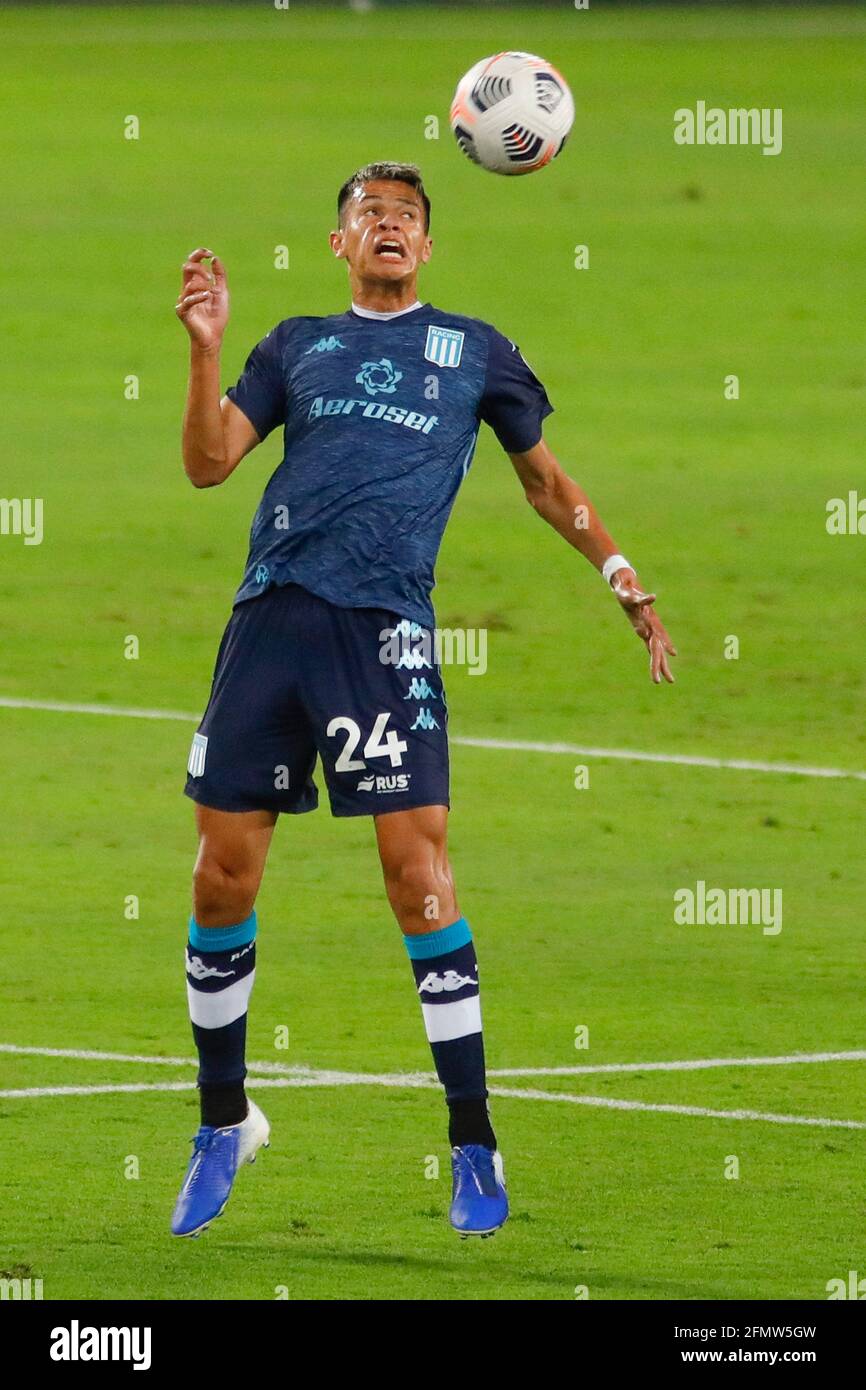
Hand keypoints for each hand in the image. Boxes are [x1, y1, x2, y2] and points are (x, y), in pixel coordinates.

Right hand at [175, 247, 228, 350]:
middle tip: (210, 277)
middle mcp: (187, 289)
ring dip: (202, 286)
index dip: (199, 255)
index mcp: (196, 283)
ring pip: (189, 283)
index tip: (209, 254)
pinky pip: (188, 299)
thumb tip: (215, 258)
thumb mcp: (221, 292)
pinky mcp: (182, 311)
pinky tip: (207, 296)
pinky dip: (199, 296)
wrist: (213, 336)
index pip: (193, 263)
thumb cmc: (216, 316)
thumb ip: (219, 276)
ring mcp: (183, 300)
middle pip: (187, 268)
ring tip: (210, 294)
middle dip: (198, 267)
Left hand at [610, 569, 676, 683]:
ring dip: (661, 664)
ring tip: (668, 680)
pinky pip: (650, 645)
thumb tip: (654, 597)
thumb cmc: (626, 590)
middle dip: (660, 665)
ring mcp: (648, 628)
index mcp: (649, 621)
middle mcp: (651, 626)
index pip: (657, 639)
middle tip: (668, 682)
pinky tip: (663, 662)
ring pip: (656, 650)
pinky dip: (656, 654)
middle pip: (657, 649)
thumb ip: (643, 599)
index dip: (664, 648)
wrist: (625, 585)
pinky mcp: (642, 628)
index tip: (673, 657)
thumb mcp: (632, 595)